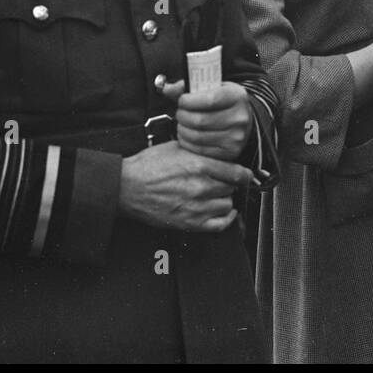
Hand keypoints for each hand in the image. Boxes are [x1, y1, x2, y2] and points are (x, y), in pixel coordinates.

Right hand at [117, 141, 250, 231]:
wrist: (127, 188)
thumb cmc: (148, 166)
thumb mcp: (176, 147)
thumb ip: (200, 151)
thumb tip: (218, 154)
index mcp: (200, 166)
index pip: (237, 173)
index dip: (244, 173)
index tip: (245, 174)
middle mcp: (201, 187)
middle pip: (232, 188)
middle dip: (229, 184)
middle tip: (221, 181)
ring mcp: (197, 207)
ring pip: (228, 205)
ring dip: (224, 199)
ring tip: (215, 194)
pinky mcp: (190, 223)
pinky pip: (220, 224)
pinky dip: (226, 218)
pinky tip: (224, 211)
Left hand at [160, 79, 252, 160]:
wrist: (244, 119)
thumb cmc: (225, 102)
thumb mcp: (214, 88)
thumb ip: (190, 87)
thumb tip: (167, 88)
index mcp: (237, 96)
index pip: (209, 100)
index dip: (189, 101)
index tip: (182, 100)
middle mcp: (239, 117)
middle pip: (200, 120)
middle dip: (183, 116)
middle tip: (180, 113)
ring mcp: (236, 137)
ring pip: (198, 136)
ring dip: (183, 130)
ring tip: (182, 124)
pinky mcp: (230, 152)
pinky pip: (200, 150)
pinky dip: (188, 143)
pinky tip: (186, 136)